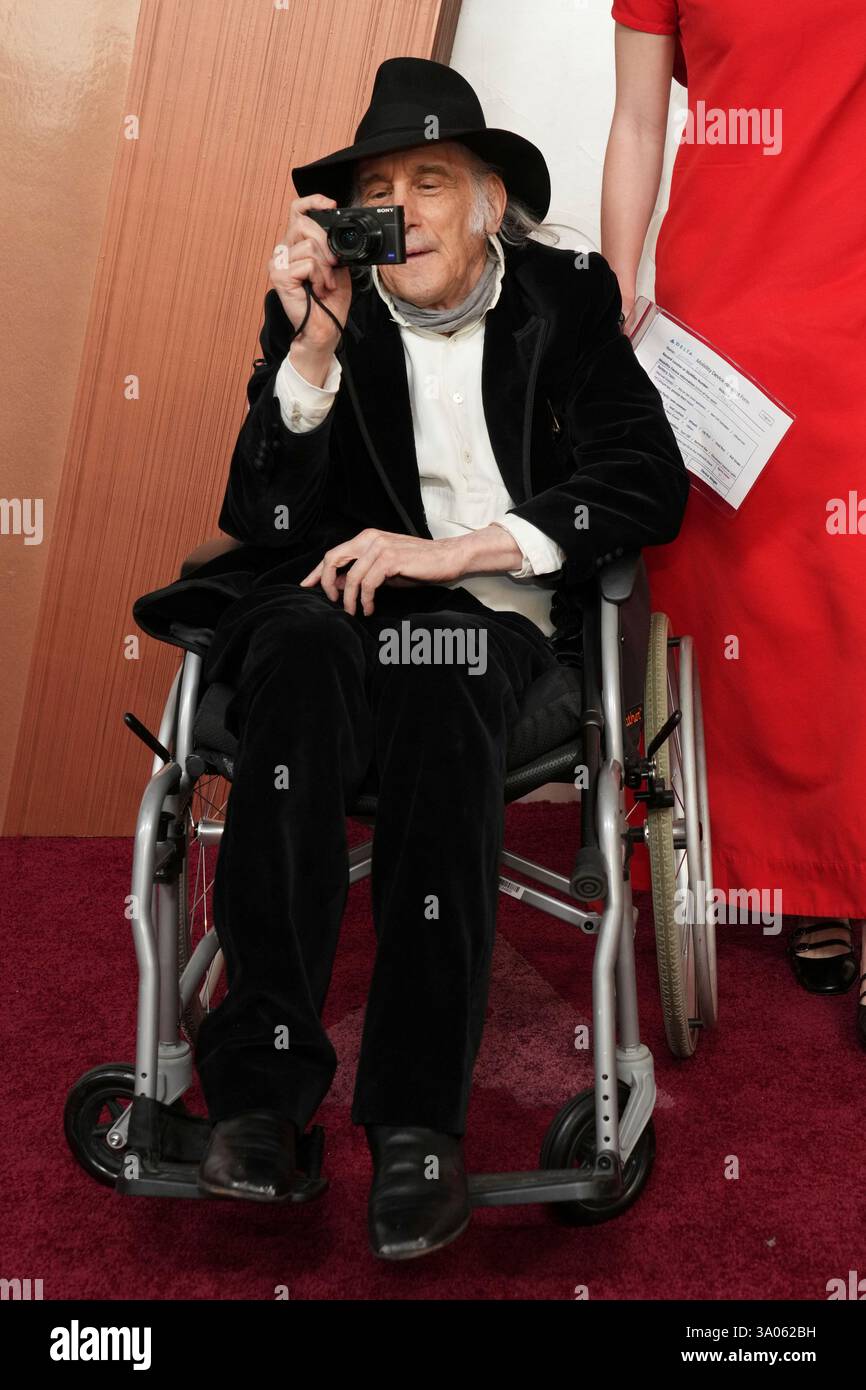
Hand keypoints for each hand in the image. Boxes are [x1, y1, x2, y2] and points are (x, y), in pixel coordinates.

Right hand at [269, 194, 352, 354]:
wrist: (325, 328)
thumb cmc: (329, 302)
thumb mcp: (337, 267)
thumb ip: (333, 247)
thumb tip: (338, 230)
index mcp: (296, 245)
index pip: (297, 211)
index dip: (313, 201)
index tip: (331, 204)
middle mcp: (284, 250)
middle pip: (304, 223)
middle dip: (326, 243)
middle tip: (333, 265)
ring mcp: (279, 262)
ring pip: (308, 245)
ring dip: (325, 268)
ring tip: (325, 284)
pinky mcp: (279, 275)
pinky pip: (307, 263)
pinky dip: (319, 277)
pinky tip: (318, 290)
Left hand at [299, 525, 523, 615]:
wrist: (447, 558)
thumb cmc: (418, 565)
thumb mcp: (384, 571)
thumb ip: (361, 575)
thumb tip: (339, 586)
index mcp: (366, 537)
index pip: (333, 553)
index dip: (317, 572)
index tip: (307, 586)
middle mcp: (370, 538)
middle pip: (333, 559)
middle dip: (326, 584)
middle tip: (330, 602)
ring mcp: (380, 547)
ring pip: (351, 576)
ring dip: (349, 599)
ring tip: (355, 612)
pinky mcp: (390, 559)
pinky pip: (368, 583)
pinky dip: (366, 600)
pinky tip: (370, 609)